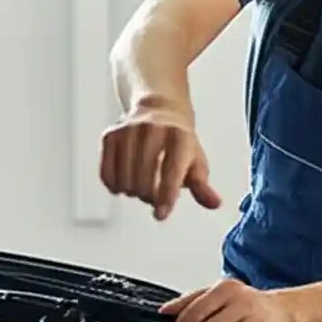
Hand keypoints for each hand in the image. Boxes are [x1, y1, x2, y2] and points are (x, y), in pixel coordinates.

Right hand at [99, 95, 220, 219]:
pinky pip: (106, 173)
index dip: (165, 197)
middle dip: (149, 197)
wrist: (160, 108)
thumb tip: (214, 204)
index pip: (171, 173)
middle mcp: (153, 130)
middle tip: (155, 197)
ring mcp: (129, 131)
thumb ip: (202, 186)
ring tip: (142, 187)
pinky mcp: (111, 135)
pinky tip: (124, 184)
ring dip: (133, 192)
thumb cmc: (179, 140)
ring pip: (125, 180)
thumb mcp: (196, 160)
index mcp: (179, 137)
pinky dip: (114, 185)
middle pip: (145, 181)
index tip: (161, 214)